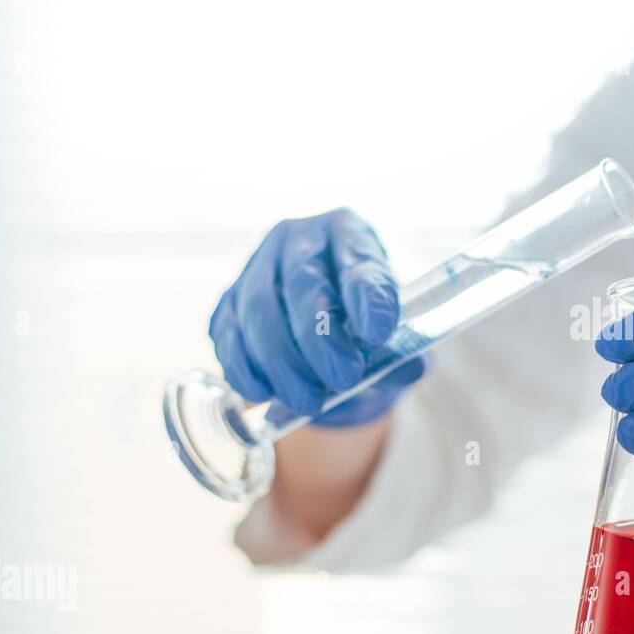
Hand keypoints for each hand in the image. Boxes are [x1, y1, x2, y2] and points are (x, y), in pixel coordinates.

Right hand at [209, 209, 423, 427]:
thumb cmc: (363, 311)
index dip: (368, 298)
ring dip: (283, 363)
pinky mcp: (228, 297)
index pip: (359, 261)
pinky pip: (228, 333)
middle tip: (344, 379)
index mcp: (348, 232)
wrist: (322, 310)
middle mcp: (298, 238)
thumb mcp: (393, 322)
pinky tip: (264, 392)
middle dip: (321, 339)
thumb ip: (401, 346)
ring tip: (310, 400)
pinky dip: (244, 367)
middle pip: (303, 285)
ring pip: (259, 311)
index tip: (378, 334)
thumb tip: (406, 369)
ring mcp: (257, 265)